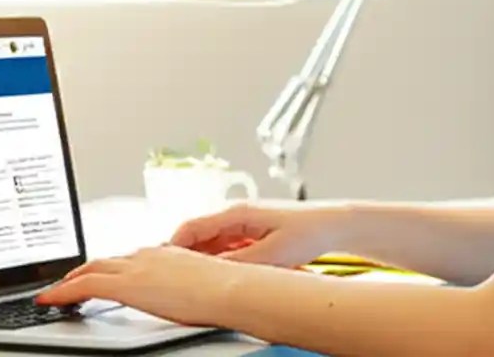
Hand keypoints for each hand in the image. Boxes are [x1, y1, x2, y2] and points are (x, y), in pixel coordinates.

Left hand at [35, 245, 232, 325]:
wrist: (230, 288)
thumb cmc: (226, 290)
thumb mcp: (202, 283)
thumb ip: (186, 285)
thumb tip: (188, 298)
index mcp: (166, 253)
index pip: (128, 258)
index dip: (109, 266)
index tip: (100, 273)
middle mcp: (148, 254)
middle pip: (106, 260)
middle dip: (84, 270)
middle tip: (68, 280)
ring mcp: (136, 266)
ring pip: (92, 268)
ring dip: (72, 279)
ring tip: (57, 290)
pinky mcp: (127, 284)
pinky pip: (85, 285)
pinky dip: (63, 291)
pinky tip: (50, 298)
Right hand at [169, 200, 353, 268]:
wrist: (333, 225)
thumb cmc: (308, 231)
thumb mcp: (271, 255)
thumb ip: (238, 264)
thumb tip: (210, 273)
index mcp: (237, 213)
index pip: (192, 228)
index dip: (172, 247)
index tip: (160, 265)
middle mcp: (236, 215)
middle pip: (197, 237)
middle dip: (184, 257)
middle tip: (173, 279)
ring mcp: (243, 224)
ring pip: (210, 244)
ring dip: (203, 261)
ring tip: (194, 281)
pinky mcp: (251, 234)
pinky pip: (225, 249)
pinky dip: (218, 262)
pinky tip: (220, 277)